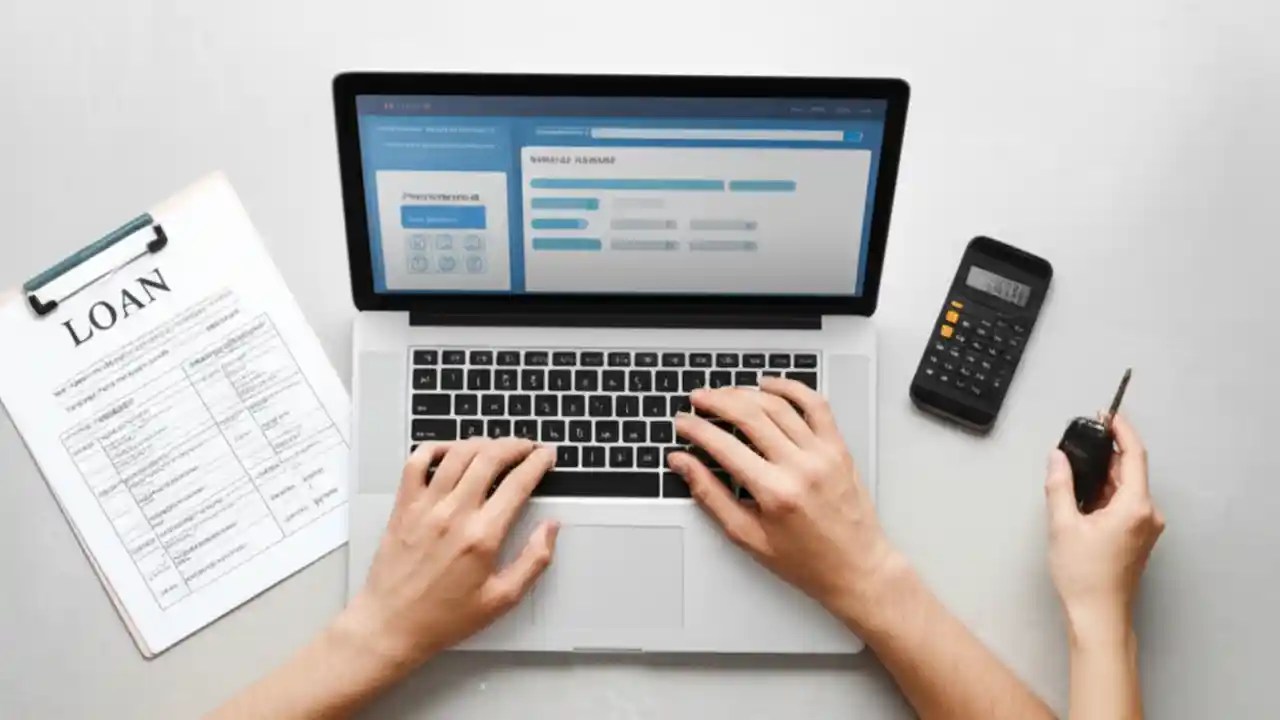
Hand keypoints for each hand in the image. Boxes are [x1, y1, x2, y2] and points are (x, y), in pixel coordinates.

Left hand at [337, 438, 557, 676]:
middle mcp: (454, 514)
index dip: (537, 463)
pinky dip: (436, 447)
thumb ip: (533, 561)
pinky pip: (417, 461)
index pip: (518, 483)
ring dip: (482, 442)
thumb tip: (550, 528)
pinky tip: (451, 451)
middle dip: (515, 445)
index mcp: (482, 537)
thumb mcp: (502, 600)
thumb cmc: (444, 617)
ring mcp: (426, 507)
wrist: (391, 625)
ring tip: (496, 446)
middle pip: (490, 458)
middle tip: (526, 447)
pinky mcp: (404, 506)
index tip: (546, 457)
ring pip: (458, 454)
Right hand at [668, 378, 899, 626]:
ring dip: (746, 393)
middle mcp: (800, 467)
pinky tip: (770, 386)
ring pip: (778, 405)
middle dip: (716, 402)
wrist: (858, 568)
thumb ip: (711, 496)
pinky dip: (791, 388)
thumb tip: (684, 465)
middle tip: (698, 400)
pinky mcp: (839, 448)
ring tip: (725, 393)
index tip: (683, 424)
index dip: (696, 429)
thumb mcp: (748, 537)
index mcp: (775, 493)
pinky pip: (816, 405)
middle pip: (749, 416)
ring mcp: (823, 454)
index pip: (724, 446)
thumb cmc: (807, 561)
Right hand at [1045, 414, 1163, 637]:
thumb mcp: (1062, 525)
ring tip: (1074, 472)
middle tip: (1080, 441)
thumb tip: (1057, 458)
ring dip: (1103, 476)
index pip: (1134, 455)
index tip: (1107, 415)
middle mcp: (1147, 514)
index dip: (1121, 430)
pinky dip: (1106, 495)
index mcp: (1135, 506)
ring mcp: (1146, 527)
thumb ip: (1060, 485)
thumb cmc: (1084, 577)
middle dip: (1106, 454)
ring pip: (1126, 488)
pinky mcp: (1138, 537)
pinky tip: (1084, 499)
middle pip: (1130, 471)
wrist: (1098, 616)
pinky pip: (1125, 504)